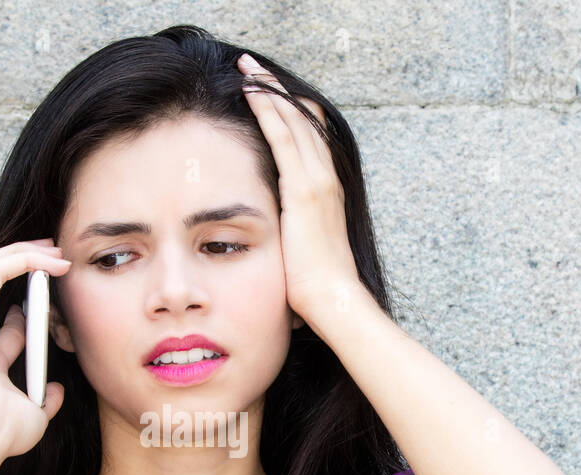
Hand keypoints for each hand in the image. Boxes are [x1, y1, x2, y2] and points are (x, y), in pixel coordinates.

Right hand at [0, 239, 70, 461]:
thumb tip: (58, 391)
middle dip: (26, 264)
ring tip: (54, 249)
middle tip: (57, 254)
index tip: (59, 294)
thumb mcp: (34, 416)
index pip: (10, 324)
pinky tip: (47, 260)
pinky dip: (20, 259)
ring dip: (23, 253)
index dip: (36, 305)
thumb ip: (47, 401)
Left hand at [237, 53, 361, 325]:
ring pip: (293, 121)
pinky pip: (284, 138)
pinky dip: (268, 111)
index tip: (270, 93)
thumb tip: (281, 244)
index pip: (311, 137)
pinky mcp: (304, 190)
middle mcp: (327, 179)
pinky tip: (250, 92)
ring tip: (247, 68)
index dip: (291, 111)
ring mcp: (318, 182)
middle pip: (303, 120)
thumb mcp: (303, 250)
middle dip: (277, 91)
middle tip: (253, 68)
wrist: (334, 300)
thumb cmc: (316, 287)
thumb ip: (292, 234)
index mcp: (326, 191)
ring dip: (269, 91)